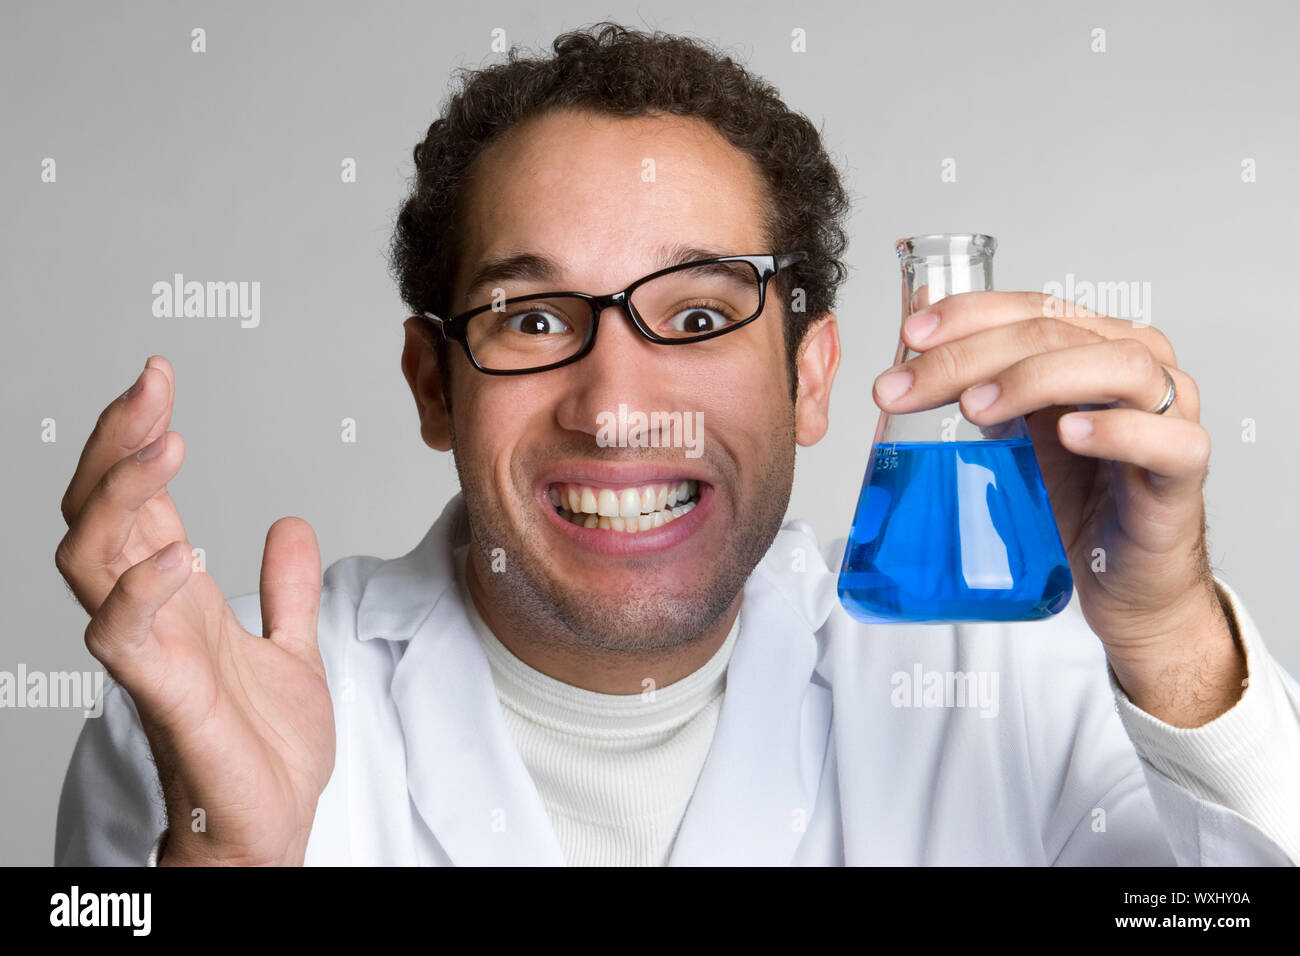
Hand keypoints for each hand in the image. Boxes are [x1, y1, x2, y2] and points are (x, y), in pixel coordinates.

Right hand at [55, 356, 335, 863]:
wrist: (272, 826)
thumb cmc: (265, 748)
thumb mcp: (293, 647)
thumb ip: (287, 589)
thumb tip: (288, 525)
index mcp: (179, 598)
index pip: (138, 502)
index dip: (135, 438)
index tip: (158, 378)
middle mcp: (153, 617)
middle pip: (97, 513)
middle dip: (115, 443)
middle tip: (150, 386)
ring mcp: (153, 656)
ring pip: (90, 562)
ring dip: (122, 498)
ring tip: (165, 446)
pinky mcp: (169, 701)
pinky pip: (125, 641)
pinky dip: (142, 592)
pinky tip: (179, 552)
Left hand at [871, 292, 1244, 725]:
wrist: (1121, 578)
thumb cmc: (1073, 499)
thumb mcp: (1009, 432)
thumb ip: (975, 380)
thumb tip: (912, 327)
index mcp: (1093, 345)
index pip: (1032, 307)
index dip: (968, 314)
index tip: (910, 336)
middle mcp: (1134, 364)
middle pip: (1056, 333)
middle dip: (971, 356)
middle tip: (908, 389)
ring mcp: (1170, 411)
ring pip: (1116, 366)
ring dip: (1037, 379)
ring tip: (977, 406)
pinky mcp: (1185, 467)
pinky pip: (1166, 438)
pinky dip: (1118, 430)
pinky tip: (1070, 432)